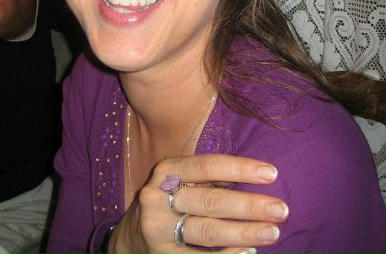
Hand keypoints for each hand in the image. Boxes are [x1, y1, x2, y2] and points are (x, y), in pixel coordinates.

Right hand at [110, 154, 287, 252]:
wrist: (130, 237)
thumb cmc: (168, 201)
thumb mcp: (180, 181)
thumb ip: (209, 178)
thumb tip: (254, 176)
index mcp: (167, 170)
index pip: (208, 165)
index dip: (241, 168)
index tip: (272, 174)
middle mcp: (158, 197)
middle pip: (210, 200)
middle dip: (249, 205)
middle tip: (281, 209)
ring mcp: (157, 229)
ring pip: (207, 231)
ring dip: (244, 232)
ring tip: (272, 233)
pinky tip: (248, 252)